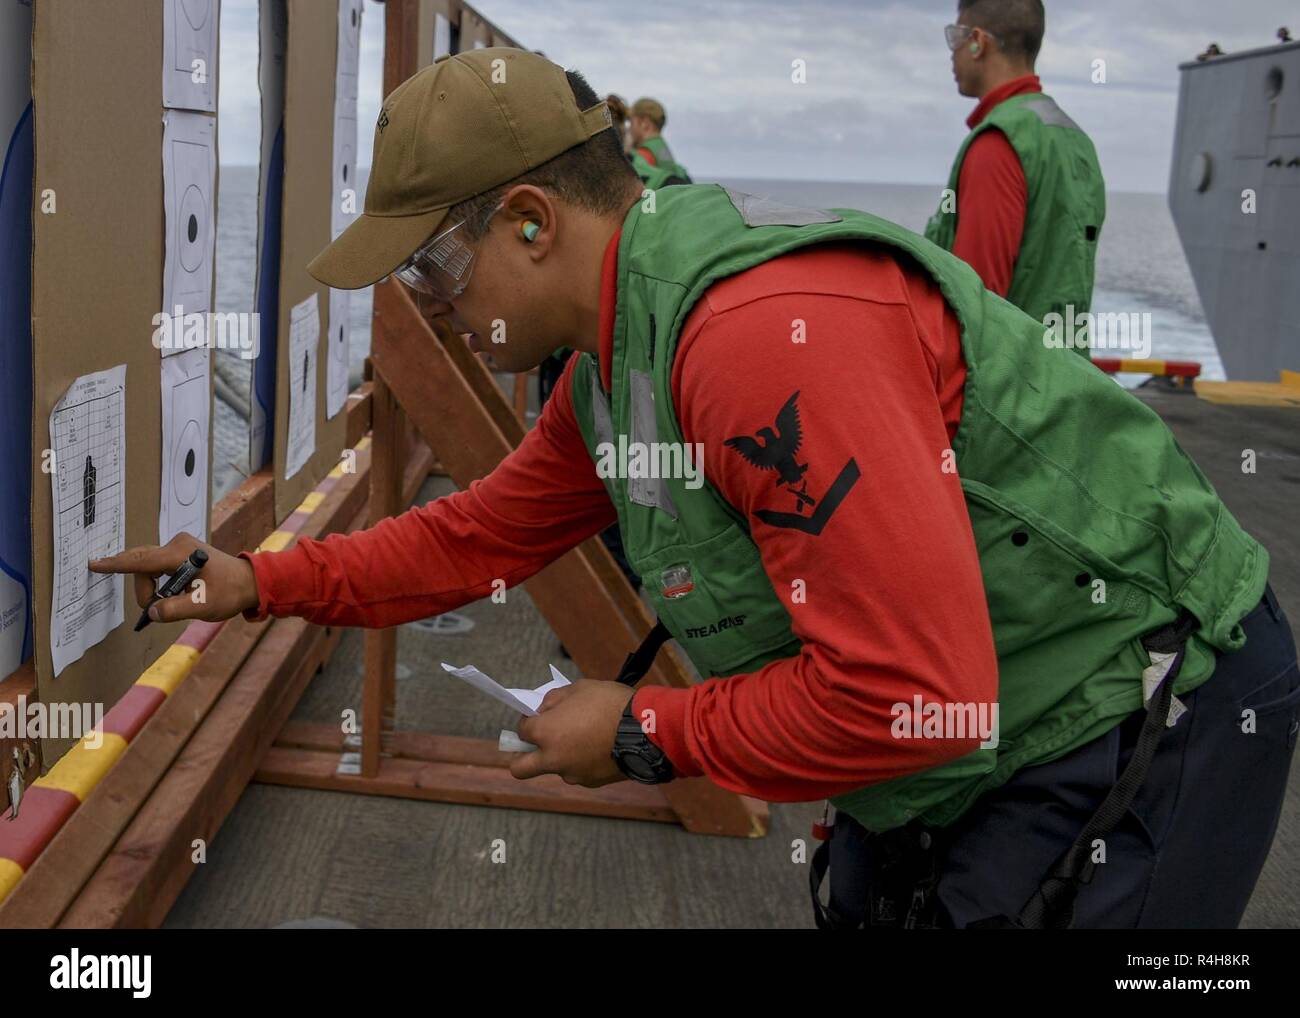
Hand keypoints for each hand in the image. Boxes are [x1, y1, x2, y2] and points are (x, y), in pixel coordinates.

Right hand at [89, 532, 259, 624]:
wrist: (249, 582)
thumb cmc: (229, 592)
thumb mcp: (202, 606)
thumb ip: (173, 610)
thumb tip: (150, 611)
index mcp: (180, 554)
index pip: (140, 561)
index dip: (115, 565)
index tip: (94, 564)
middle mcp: (177, 545)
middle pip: (142, 566)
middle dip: (145, 590)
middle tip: (155, 609)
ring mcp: (179, 546)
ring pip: (148, 568)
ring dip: (154, 589)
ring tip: (175, 602)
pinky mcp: (181, 551)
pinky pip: (157, 566)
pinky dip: (159, 583)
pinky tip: (175, 593)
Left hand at [511, 679, 635, 786]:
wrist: (645, 731)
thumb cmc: (610, 703)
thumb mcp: (580, 688)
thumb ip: (555, 700)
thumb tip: (544, 710)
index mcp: (545, 733)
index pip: (522, 731)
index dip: (529, 721)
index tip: (540, 716)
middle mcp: (553, 759)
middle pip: (520, 768)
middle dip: (519, 758)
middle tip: (532, 746)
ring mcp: (572, 774)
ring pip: (555, 768)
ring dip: (561, 756)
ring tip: (585, 738)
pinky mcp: (591, 782)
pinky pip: (578, 771)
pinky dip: (583, 761)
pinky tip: (600, 747)